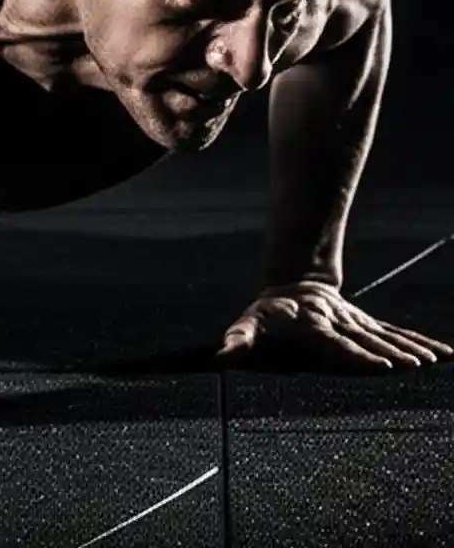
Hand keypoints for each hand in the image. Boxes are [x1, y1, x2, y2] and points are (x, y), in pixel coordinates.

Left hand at [217, 281, 453, 370]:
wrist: (290, 285)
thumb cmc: (266, 315)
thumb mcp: (247, 325)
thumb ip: (237, 340)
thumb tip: (222, 356)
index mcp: (312, 327)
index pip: (336, 343)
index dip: (357, 354)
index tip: (380, 365)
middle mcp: (338, 323)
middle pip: (367, 339)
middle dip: (392, 352)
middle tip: (415, 366)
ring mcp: (356, 322)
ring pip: (387, 334)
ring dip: (412, 347)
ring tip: (435, 361)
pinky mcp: (368, 322)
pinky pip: (397, 331)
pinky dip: (421, 341)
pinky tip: (446, 353)